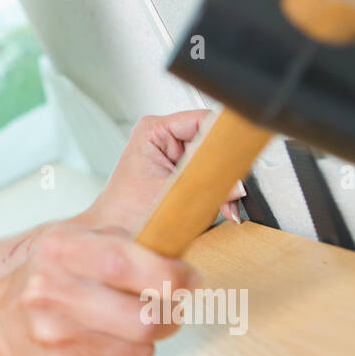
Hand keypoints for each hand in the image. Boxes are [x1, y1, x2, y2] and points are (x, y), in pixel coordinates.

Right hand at [0, 220, 200, 355]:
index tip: (189, 277)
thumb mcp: (75, 239)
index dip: (168, 274)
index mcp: (59, 249)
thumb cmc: (51, 276)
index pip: (123, 262)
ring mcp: (53, 335)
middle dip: (170, 314)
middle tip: (170, 306)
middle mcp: (50, 291)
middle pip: (141, 318)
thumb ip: (121, 242)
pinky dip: (123, 355)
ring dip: (149, 337)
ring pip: (138, 348)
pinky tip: (104, 341)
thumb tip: (175, 255)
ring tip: (132, 323)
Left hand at [76, 110, 246, 235]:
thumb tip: (238, 183)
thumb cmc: (127, 215)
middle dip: (226, 170)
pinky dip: (218, 192)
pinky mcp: (179, 170)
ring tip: (222, 204)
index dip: (226, 141)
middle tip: (231, 190)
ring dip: (224, 185)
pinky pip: (209, 175)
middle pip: (212, 142)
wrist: (113, 235)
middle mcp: (163, 136)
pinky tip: (219, 207)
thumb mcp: (175, 196)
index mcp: (154, 130)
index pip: (204, 120)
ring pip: (215, 161)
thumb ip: (210, 187)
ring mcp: (172, 152)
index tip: (241, 159)